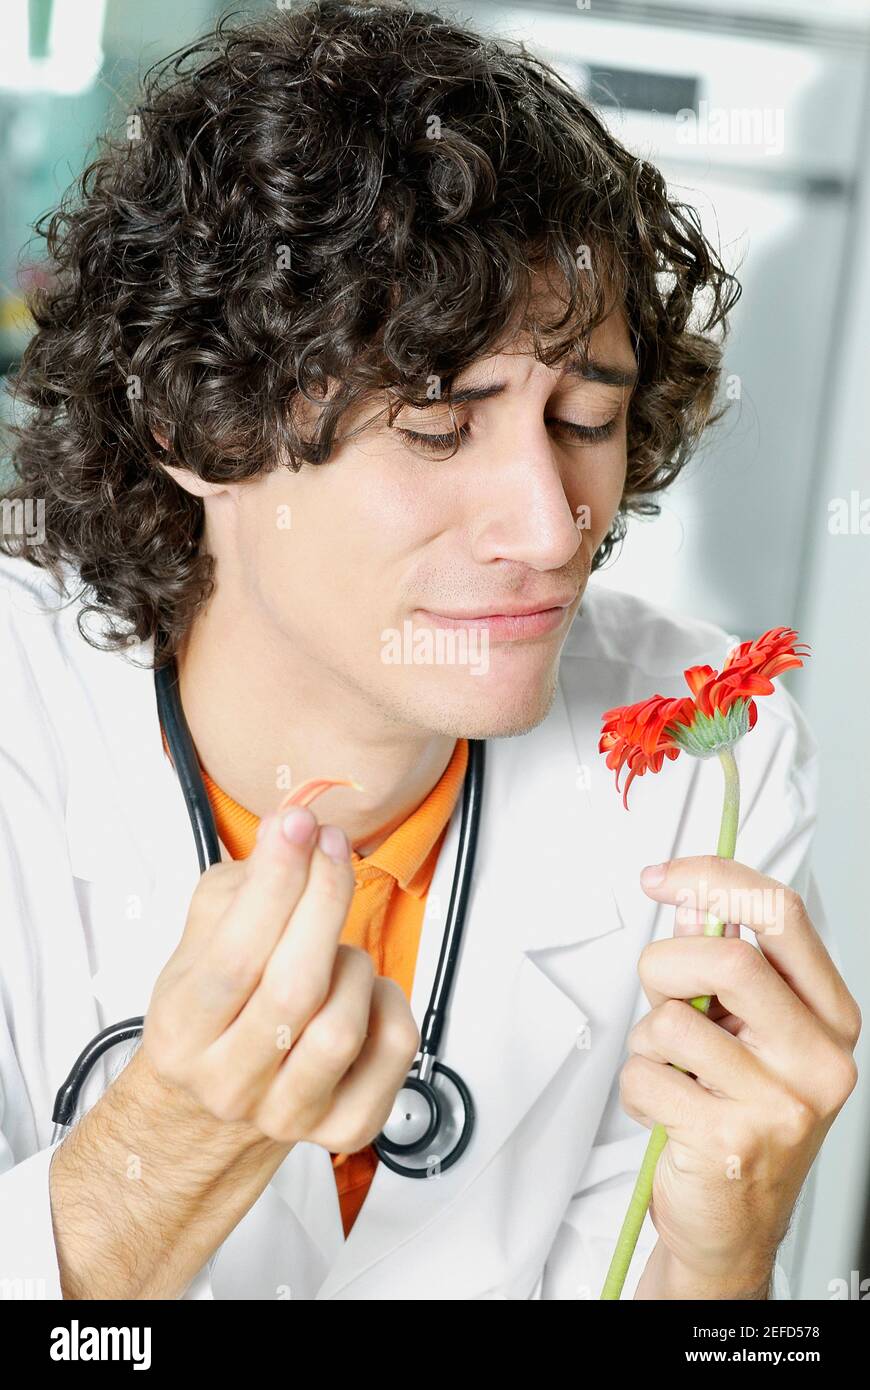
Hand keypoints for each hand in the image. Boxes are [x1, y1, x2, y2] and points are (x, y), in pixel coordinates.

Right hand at [141, 806, 420, 1153]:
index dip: (275, 881)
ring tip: (334, 950)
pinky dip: (389, 1001)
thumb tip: (290, 829)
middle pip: (296, 987)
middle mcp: (229, 1081)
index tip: (298, 825)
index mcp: (183, 1031)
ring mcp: (287, 1113)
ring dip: (352, 961)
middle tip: (331, 849)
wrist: (222, 1096)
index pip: (236, 953)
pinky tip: (362, 993)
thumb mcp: (205, 939)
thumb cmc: (221, 1005)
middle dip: (324, 899)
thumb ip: (244, 884)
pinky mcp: (344, 1127)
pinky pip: (394, 1048)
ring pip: (344, 1024)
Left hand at [622, 855, 860, 1297]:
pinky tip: (666, 1112)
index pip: (781, 913)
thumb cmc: (737, 1118)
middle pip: (728, 958)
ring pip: (673, 1021)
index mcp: (830, 1017)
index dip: (713, 879)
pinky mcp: (731, 1140)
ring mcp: (781, 1104)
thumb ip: (720, 967)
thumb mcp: (742, 1032)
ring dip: (647, 1042)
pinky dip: (637, 1088)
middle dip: (666, 965)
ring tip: (674, 1074)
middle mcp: (819, 1058)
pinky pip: (647, 1076)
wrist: (733, 1226)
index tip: (663, 877)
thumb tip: (689, 903)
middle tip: (661, 994)